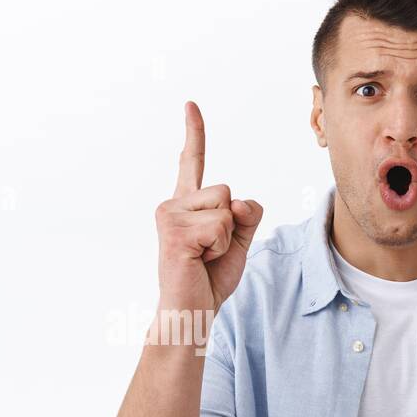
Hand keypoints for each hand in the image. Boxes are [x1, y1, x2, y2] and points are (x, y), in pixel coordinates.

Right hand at [155, 101, 262, 314]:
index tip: (190, 105)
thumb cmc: (210, 278)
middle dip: (232, 225)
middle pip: (226, 191)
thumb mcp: (239, 240)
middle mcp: (173, 204)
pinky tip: (199, 261)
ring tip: (203, 257)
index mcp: (186, 204)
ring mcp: (170, 216)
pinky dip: (220, 247)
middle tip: (209, 252)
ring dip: (226, 238)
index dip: (194, 134)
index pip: (192, 163)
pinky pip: (220, 226)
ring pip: (225, 207)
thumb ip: (246, 214)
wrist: (191, 311)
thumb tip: (237, 201)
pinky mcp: (175, 232)